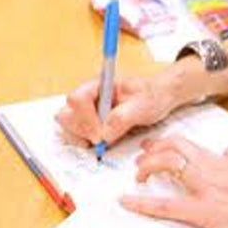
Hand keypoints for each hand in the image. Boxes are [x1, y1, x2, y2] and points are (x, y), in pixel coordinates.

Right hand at [56, 73, 180, 148]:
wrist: (161, 97)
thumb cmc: (153, 95)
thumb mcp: (143, 105)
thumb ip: (123, 117)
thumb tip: (104, 134)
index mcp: (101, 84)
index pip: (78, 98)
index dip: (85, 119)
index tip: (100, 134)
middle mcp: (91, 95)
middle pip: (67, 112)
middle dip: (80, 130)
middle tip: (99, 139)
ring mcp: (89, 108)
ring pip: (67, 124)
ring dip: (79, 136)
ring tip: (99, 142)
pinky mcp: (91, 120)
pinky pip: (75, 131)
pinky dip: (82, 140)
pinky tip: (98, 143)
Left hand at [122, 136, 227, 227]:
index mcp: (224, 162)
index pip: (188, 144)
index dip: (166, 143)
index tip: (153, 146)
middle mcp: (212, 169)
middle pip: (173, 148)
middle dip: (151, 150)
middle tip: (139, 160)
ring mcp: (206, 190)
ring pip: (168, 166)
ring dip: (146, 168)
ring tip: (137, 176)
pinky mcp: (204, 212)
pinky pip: (167, 206)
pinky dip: (143, 203)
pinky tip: (128, 202)